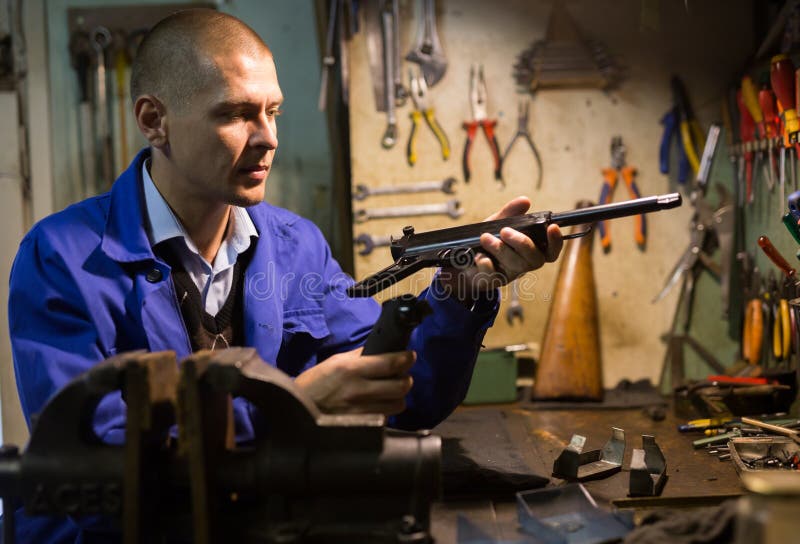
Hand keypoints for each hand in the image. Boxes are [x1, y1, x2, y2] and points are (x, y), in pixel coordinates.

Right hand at [294, 348, 414, 415]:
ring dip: (398, 396)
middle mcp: (359, 391)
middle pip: (401, 385)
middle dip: (406, 378)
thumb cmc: (315, 384)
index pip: (391, 363)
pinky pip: (386, 417)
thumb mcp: (335, 362)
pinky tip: (378, 405)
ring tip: (391, 391)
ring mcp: (361, 411)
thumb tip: (382, 350)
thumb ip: (360, 356)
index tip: (410, 356)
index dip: (406, 359)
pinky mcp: (362, 426)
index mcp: (351, 370)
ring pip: (398, 404)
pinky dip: (386, 410)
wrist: (298, 411)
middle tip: (402, 375)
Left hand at [439, 196, 562, 301]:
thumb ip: (511, 213)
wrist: (463, 259)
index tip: (552, 227)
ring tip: (484, 237)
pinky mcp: (493, 282)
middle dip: (522, 243)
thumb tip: (525, 201)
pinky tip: (478, 255)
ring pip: (515, 266)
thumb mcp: (497, 223)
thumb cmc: (487, 241)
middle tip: (504, 231)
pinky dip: (486, 263)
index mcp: (530, 250)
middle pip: (535, 260)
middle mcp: (524, 264)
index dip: (555, 242)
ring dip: (500, 249)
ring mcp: (509, 275)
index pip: (551, 252)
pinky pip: (494, 275)